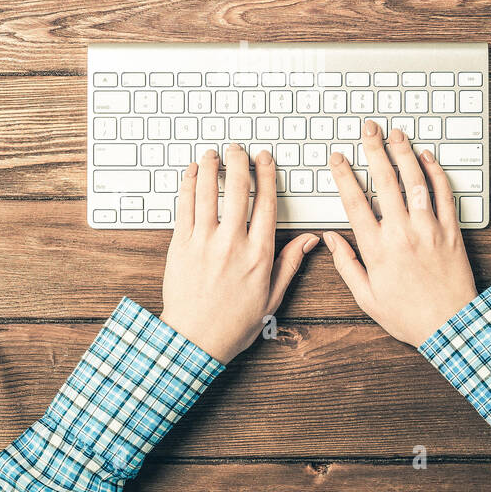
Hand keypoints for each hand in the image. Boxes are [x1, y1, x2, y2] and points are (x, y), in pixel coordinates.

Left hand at [161, 144, 318, 362]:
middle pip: (237, 191)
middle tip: (238, 149)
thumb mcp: (272, 298)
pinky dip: (187, 185)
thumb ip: (290, 264)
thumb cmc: (233, 324)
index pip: (266, 203)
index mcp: (258, 255)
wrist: (194, 342)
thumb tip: (311, 241)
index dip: (266, 176)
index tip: (265, 159)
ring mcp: (203, 243)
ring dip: (210, 168)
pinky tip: (191, 173)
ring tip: (212, 154)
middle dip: (238, 163)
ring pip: (207, 193)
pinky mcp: (180, 246)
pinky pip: (183, 207)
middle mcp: (231, 244)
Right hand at [323, 120, 477, 345]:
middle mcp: (402, 233)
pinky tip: (427, 157)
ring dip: (404, 153)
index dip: (344, 175)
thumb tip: (328, 238)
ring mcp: (428, 229)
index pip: (354, 201)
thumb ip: (345, 265)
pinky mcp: (451, 231)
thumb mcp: (366, 297)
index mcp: (376, 248)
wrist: (450, 326)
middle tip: (368, 129)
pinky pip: (443, 194)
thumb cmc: (408, 315)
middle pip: (384, 181)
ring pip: (415, 181)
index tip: (338, 157)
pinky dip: (435, 172)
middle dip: (374, 150)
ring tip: (396, 134)